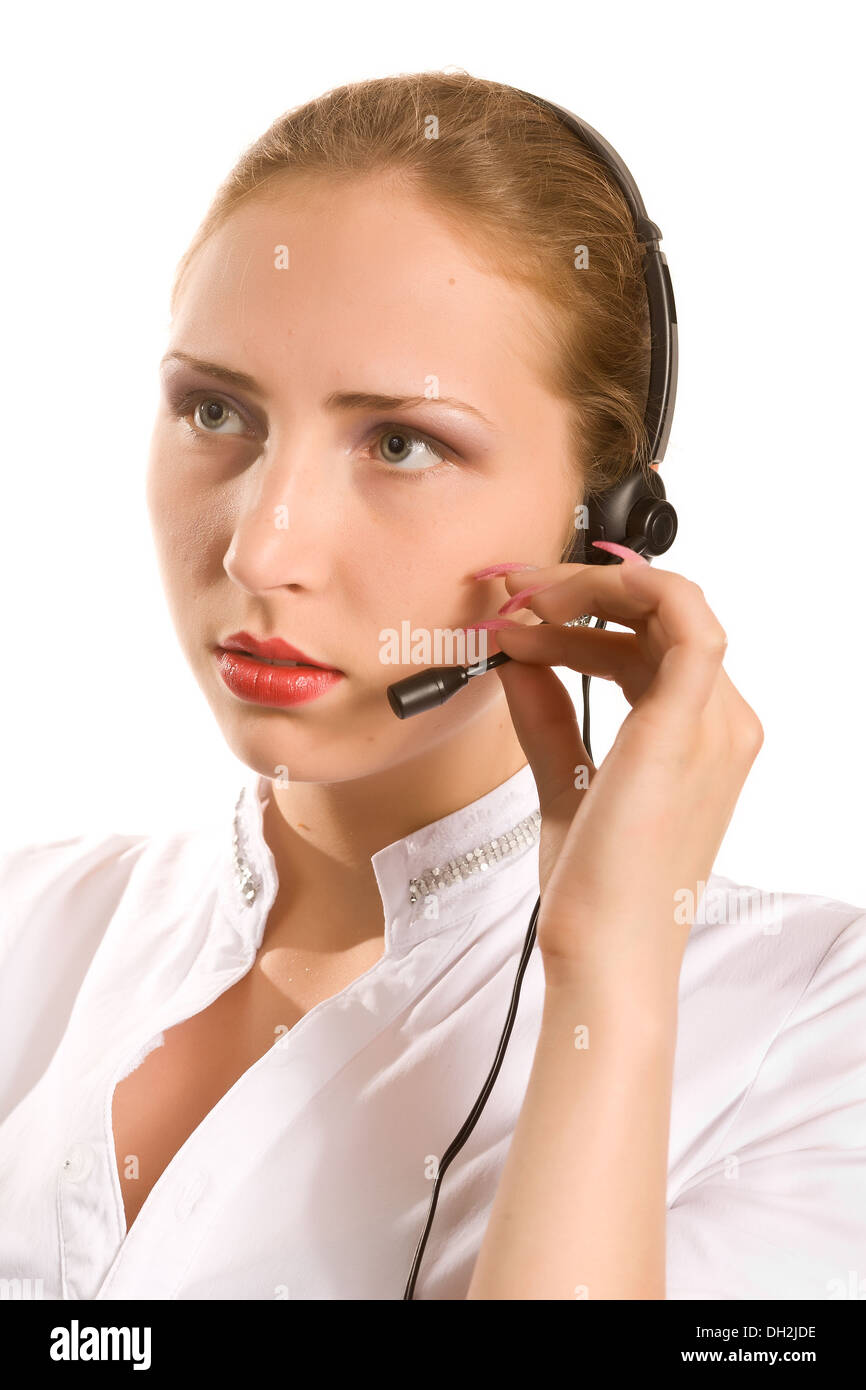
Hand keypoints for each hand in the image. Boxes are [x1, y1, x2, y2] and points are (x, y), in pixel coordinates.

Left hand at [487, 552, 763, 995]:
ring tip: (519, 600)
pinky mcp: (689, 726)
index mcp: (699, 738)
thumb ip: (549, 716)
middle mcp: (721, 724)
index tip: (515, 616)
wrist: (603, 952)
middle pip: (659, 616)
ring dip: (589, 588)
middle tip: (508, 592)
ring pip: (669, 605)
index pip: (649, 645)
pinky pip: (685, 619)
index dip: (583, 617)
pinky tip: (563, 595)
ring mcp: (715, 723)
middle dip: (578, 591)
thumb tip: (518, 660)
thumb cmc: (596, 888)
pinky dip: (630, 588)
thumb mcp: (566, 781)